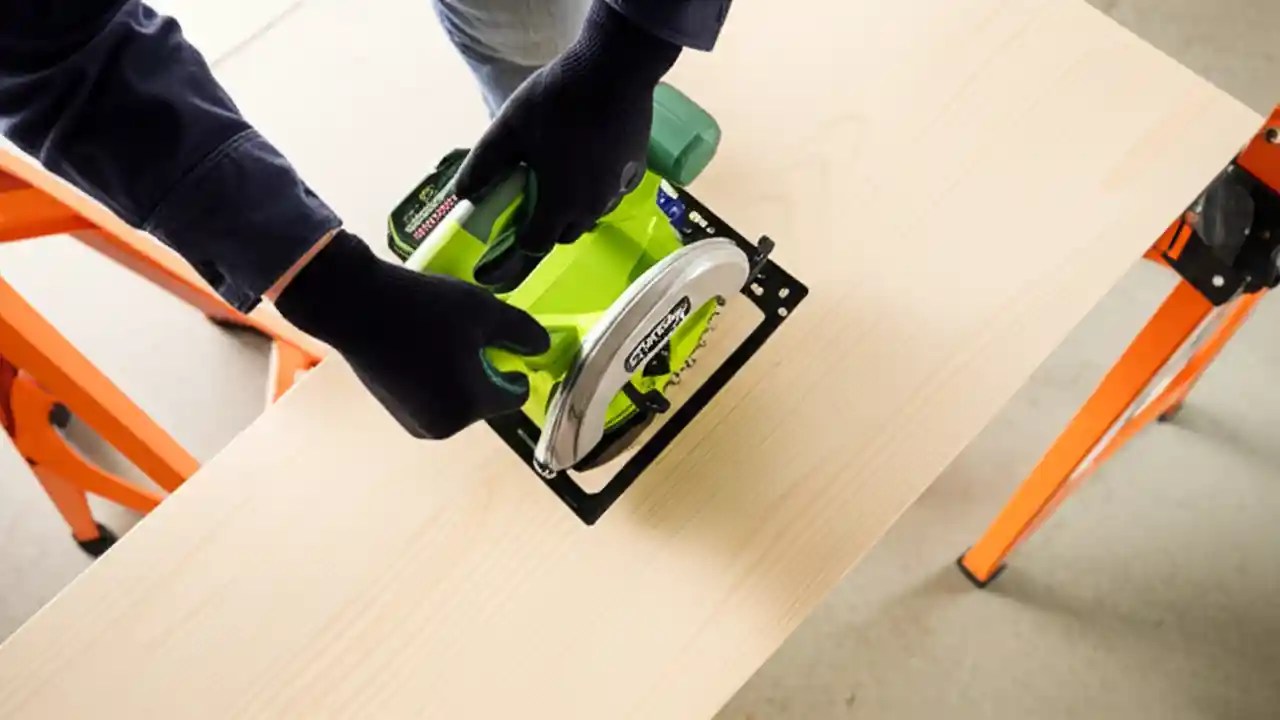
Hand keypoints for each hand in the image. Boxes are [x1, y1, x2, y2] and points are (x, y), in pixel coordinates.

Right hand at [275, 231, 549, 438]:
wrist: (355, 305)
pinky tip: (423, 349)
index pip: (516, 395)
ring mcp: (418, 423)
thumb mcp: (484, 310)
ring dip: (461, 375)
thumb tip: (542, 348)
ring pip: (461, 400)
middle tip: (466, 335)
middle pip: (487, 400)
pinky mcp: (398, 414)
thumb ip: (522, 332)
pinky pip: (436, 400)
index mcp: (470, 405)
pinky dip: (438, 380)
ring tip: (442, 340)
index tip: (499, 341)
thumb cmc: (423, 308)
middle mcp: (445, 426)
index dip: (514, 365)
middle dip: (485, 371)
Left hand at [455, 0, 680, 288]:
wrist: (615, 69)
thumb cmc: (557, 100)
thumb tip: (462, 196)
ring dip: (569, 209)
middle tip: (525, 205)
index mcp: (559, 205)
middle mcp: (591, 208)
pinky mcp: (635, 172)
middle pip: (562, 234)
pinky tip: (584, 164)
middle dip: (542, 228)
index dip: (513, 255)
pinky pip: (608, 194)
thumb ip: (484, 166)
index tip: (497, 256)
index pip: (533, 247)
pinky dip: (593, 189)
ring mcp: (617, 191)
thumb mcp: (508, 128)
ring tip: (553, 181)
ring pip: (588, 214)